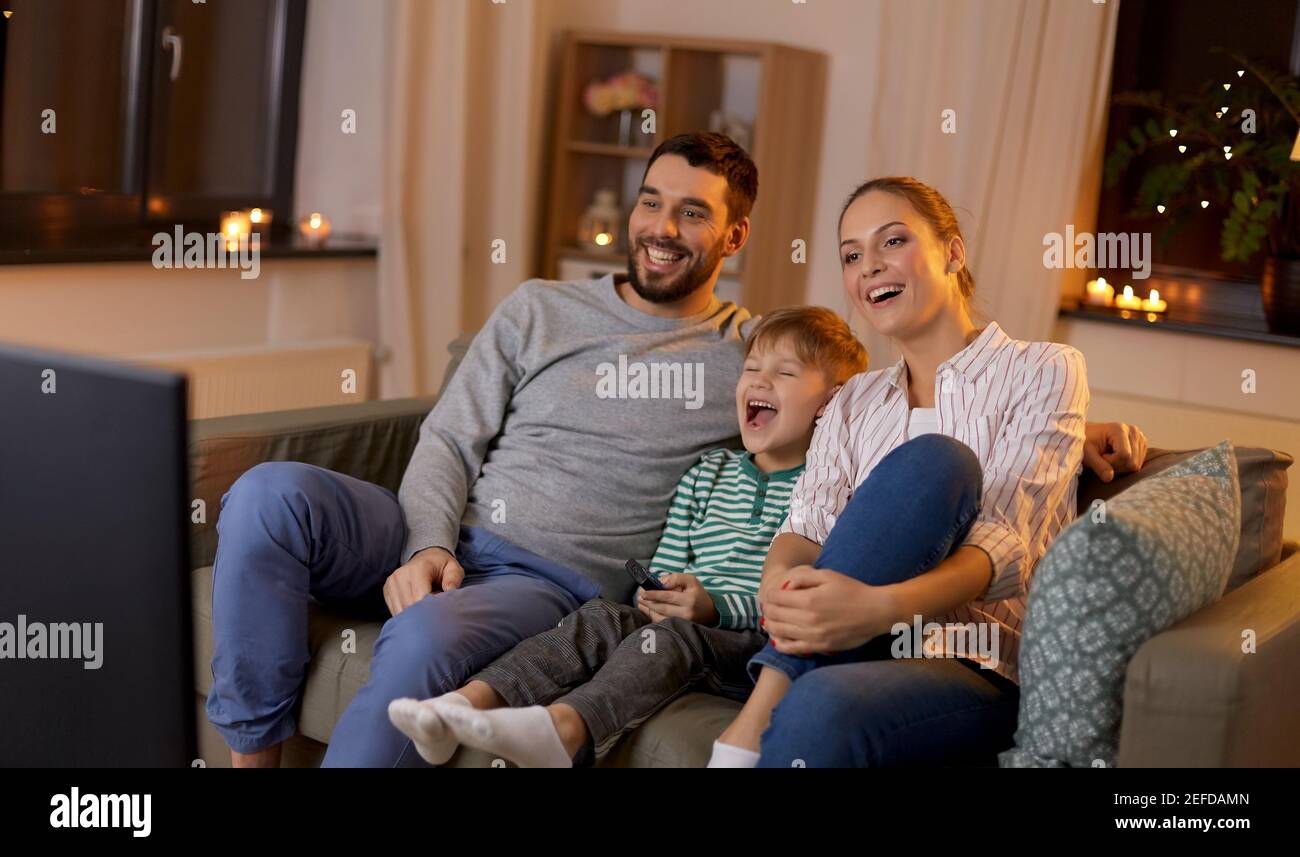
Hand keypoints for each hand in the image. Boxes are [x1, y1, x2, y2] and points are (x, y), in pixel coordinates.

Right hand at [382, 546, 464, 615]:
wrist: (426, 558)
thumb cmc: (441, 566)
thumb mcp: (453, 568)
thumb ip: (453, 578)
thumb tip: (450, 590)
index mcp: (418, 569)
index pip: (420, 597)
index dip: (431, 609)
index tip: (440, 612)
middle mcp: (401, 575)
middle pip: (409, 606)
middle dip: (423, 615)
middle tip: (435, 614)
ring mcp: (391, 583)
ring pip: (401, 611)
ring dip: (414, 616)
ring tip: (426, 610)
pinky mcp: (387, 591)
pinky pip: (395, 610)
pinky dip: (406, 615)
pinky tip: (416, 610)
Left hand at [635, 573, 719, 624]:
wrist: (709, 613)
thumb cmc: (697, 594)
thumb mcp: (691, 580)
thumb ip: (675, 578)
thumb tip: (660, 582)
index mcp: (689, 600)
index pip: (668, 597)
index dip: (654, 594)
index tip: (643, 591)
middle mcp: (686, 614)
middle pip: (662, 608)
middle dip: (648, 602)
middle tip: (639, 596)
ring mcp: (682, 624)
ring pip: (660, 618)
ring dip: (648, 610)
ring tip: (640, 602)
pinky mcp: (679, 629)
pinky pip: (662, 623)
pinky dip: (653, 616)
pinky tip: (647, 609)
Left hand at [760, 567, 895, 655]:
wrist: (875, 612)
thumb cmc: (852, 590)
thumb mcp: (827, 575)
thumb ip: (803, 577)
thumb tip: (785, 586)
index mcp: (809, 599)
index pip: (776, 597)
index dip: (770, 595)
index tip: (770, 594)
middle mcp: (808, 619)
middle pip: (774, 615)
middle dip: (767, 609)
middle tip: (767, 606)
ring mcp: (813, 635)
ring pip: (779, 632)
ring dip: (769, 625)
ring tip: (768, 621)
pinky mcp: (819, 647)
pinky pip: (792, 649)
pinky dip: (780, 644)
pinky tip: (776, 639)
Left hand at [1083, 421, 1147, 482]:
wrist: (1088, 435)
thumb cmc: (1085, 442)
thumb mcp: (1087, 454)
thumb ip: (1098, 465)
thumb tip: (1109, 478)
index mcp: (1120, 429)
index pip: (1124, 456)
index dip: (1110, 462)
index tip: (1099, 456)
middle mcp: (1133, 431)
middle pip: (1132, 462)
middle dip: (1116, 466)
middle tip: (1103, 458)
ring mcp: (1140, 437)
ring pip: (1136, 465)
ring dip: (1120, 466)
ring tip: (1109, 456)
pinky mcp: (1142, 445)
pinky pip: (1138, 464)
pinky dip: (1125, 465)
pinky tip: (1116, 457)